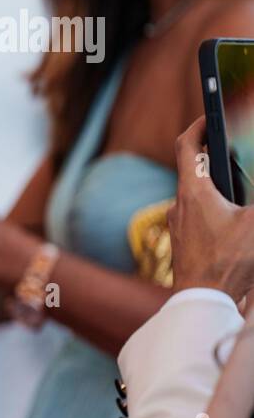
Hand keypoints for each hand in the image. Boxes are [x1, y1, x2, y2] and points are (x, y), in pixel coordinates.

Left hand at [170, 116, 253, 302]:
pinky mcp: (183, 242)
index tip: (210, 116)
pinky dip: (215, 210)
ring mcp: (179, 224)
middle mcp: (179, 204)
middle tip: (234, 153)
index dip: (199, 126)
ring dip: (217, 187)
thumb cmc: (229, 261)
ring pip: (197, 195)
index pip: (186, 145)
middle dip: (215, 159)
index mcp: (193, 191)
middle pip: (194, 170)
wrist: (204, 301)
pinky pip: (198, 217)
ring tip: (240, 192)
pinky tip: (235, 222)